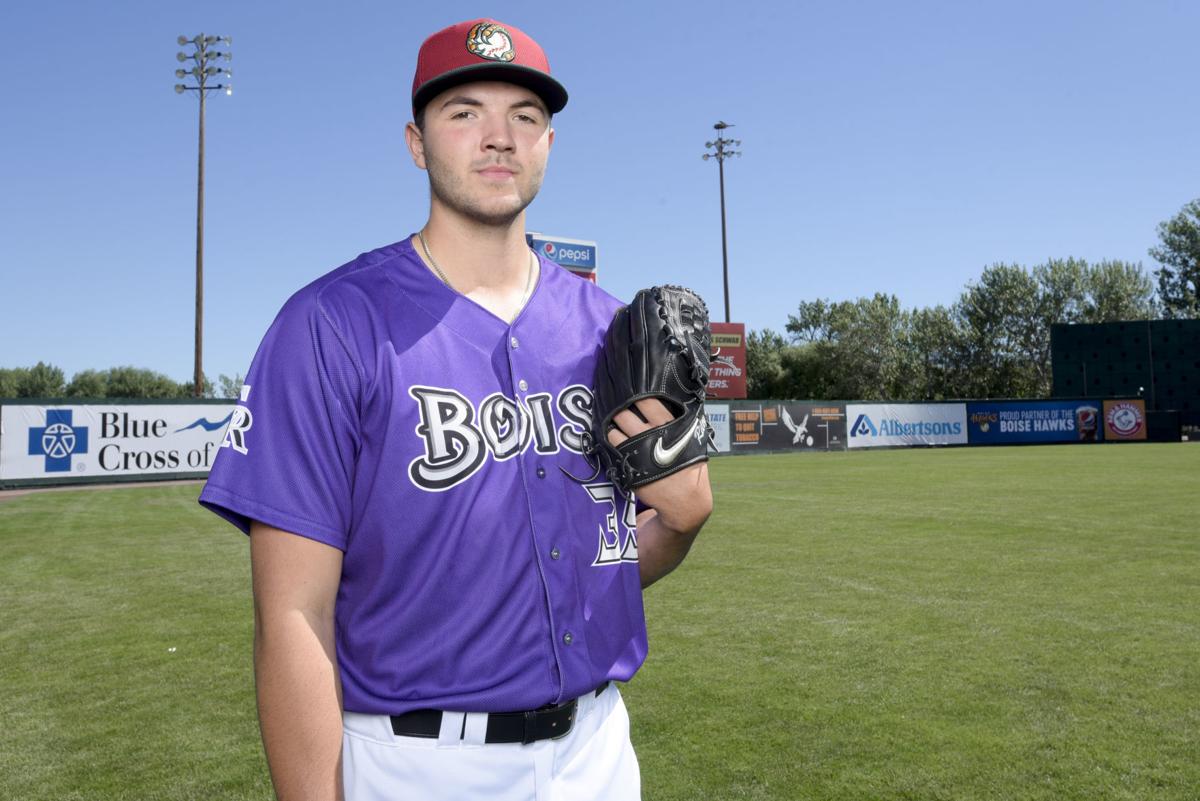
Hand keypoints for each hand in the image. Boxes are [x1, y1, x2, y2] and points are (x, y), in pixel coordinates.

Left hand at [607, 399, 712, 533]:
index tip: (631, 391)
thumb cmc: (689, 466)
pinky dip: (610, 438)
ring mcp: (639, 450)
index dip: (636, 393)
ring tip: (613, 420)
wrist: (684, 499)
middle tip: (617, 405)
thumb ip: (683, 419)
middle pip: (625, 413)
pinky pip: (612, 444)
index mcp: (671, 425)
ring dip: (612, 422)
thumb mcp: (694, 438)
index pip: (648, 401)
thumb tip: (676, 398)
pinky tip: (612, 436)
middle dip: (619, 407)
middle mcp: (652, 435)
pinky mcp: (629, 464)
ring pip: (615, 427)